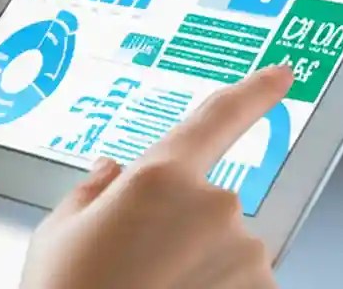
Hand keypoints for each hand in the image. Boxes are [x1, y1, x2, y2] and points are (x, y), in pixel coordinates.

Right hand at [22, 64, 293, 288]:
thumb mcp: (58, 237)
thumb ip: (91, 194)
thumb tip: (110, 173)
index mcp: (161, 177)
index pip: (219, 117)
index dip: (256, 91)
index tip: (283, 74)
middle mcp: (214, 205)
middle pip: (209, 206)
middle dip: (183, 231)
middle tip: (141, 268)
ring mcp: (245, 252)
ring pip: (228, 252)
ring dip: (202, 269)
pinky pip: (244, 283)